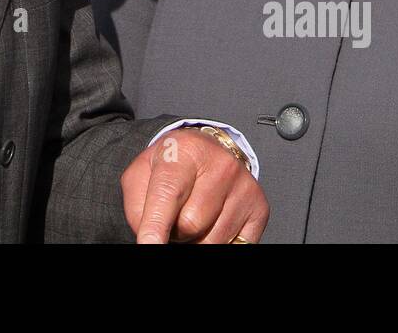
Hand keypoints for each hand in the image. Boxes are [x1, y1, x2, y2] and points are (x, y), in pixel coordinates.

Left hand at [121, 128, 268, 243]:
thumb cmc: (171, 165)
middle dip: (175, 229)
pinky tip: (213, 219)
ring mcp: (244, 187)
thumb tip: (152, 239)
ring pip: (210, 241)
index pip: (168, 193)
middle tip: (176, 211)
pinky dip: (216, 240)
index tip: (150, 243)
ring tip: (193, 213)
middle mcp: (221, 165)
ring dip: (195, 238)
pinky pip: (233, 246)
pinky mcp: (260, 208)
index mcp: (186, 150)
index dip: (156, 224)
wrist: (206, 151)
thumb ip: (138, 206)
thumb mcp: (142, 173)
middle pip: (190, 224)